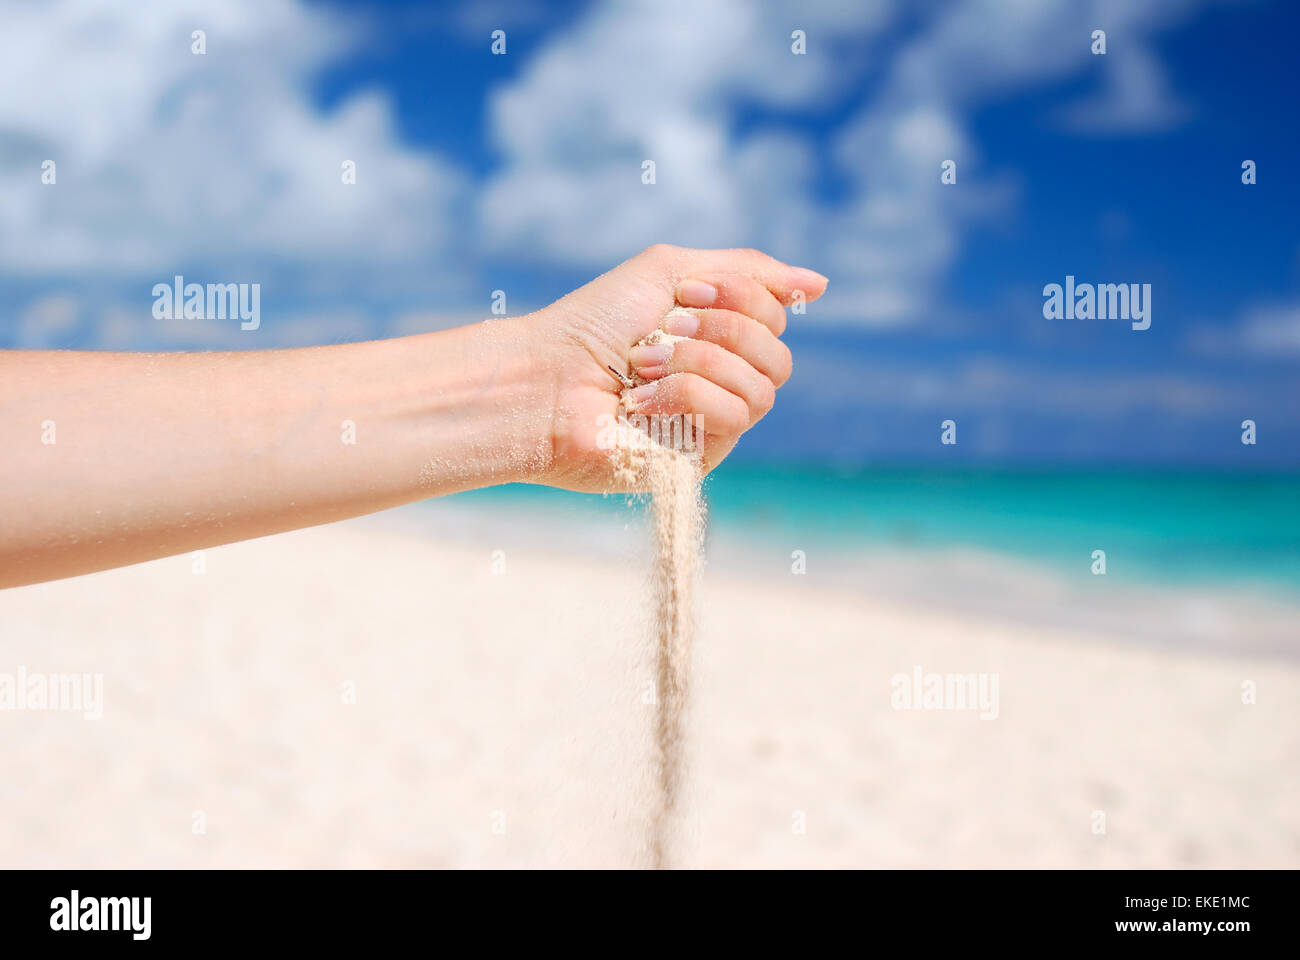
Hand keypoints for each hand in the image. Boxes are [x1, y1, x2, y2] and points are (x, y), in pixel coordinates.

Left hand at [521, 244, 826, 491]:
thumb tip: (820, 284)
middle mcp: (722, 382)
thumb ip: (748, 271)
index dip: (740, 297)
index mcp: (718, 338)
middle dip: (721, 330)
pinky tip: (639, 401)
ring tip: (641, 365)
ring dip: (696, 362)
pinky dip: (685, 395)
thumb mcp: (670, 270)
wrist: (544, 378)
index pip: (777, 318)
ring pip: (762, 389)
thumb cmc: (594, 324)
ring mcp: (712, 425)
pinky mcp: (697, 459)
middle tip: (665, 328)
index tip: (684, 292)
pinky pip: (734, 417)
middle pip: (779, 356)